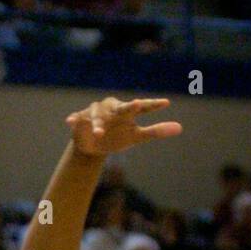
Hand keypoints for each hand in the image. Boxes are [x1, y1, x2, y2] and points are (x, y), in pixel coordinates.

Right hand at [65, 97, 181, 158]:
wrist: (94, 145)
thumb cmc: (118, 137)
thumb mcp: (137, 136)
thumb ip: (156, 131)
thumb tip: (180, 127)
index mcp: (128, 112)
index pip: (143, 108)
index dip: (153, 105)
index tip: (166, 103)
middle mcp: (113, 108)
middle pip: (121, 107)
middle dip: (127, 107)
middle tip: (137, 105)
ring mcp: (95, 113)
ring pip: (97, 115)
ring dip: (98, 123)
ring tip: (99, 132)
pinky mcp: (80, 120)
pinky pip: (77, 119)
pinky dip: (74, 120)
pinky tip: (69, 122)